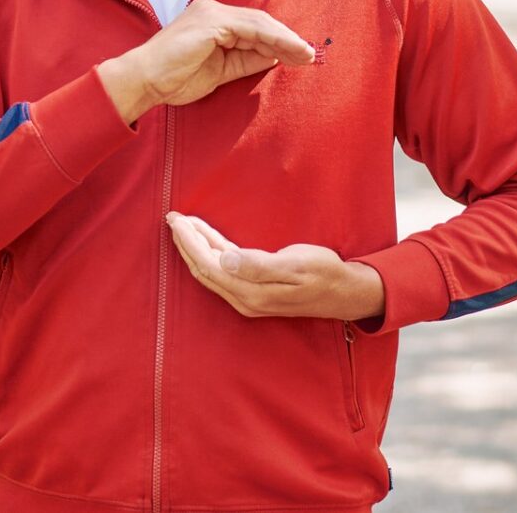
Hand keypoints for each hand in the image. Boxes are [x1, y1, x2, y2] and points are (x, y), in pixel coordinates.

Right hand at [98, 0, 313, 124]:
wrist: (145, 80)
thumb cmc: (174, 79)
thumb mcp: (220, 71)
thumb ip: (246, 61)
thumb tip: (275, 56)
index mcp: (212, 20)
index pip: (254, 27)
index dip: (279, 41)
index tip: (300, 56)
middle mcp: (213, 10)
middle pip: (260, 22)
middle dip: (288, 39)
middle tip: (310, 55)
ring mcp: (212, 13)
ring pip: (260, 24)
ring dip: (286, 39)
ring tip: (306, 55)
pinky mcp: (212, 22)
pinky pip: (251, 29)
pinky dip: (273, 39)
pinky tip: (289, 50)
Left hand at [165, 211, 384, 323]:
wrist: (344, 292)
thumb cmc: (323, 273)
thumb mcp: (295, 265)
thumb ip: (259, 265)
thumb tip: (225, 259)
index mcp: (251, 292)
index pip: (208, 264)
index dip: (190, 241)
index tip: (176, 219)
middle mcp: (245, 299)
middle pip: (204, 269)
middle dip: (186, 243)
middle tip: (172, 217)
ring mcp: (249, 298)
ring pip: (211, 270)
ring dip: (195, 247)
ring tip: (182, 225)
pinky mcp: (255, 292)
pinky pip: (223, 271)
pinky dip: (211, 252)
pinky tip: (207, 238)